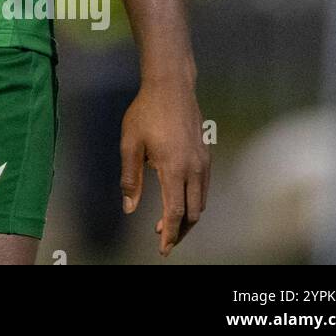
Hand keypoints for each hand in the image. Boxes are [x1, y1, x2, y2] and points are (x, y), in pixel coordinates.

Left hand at [119, 79, 210, 255]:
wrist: (171, 86)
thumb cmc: (145, 112)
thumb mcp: (130, 143)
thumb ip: (130, 178)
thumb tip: (129, 208)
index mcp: (173, 168)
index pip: (175, 212)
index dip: (169, 234)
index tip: (163, 249)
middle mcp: (194, 168)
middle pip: (192, 213)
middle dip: (180, 231)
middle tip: (164, 240)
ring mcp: (203, 162)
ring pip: (200, 202)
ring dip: (187, 217)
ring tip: (167, 223)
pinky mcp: (206, 155)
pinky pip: (203, 188)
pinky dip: (193, 201)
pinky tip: (178, 199)